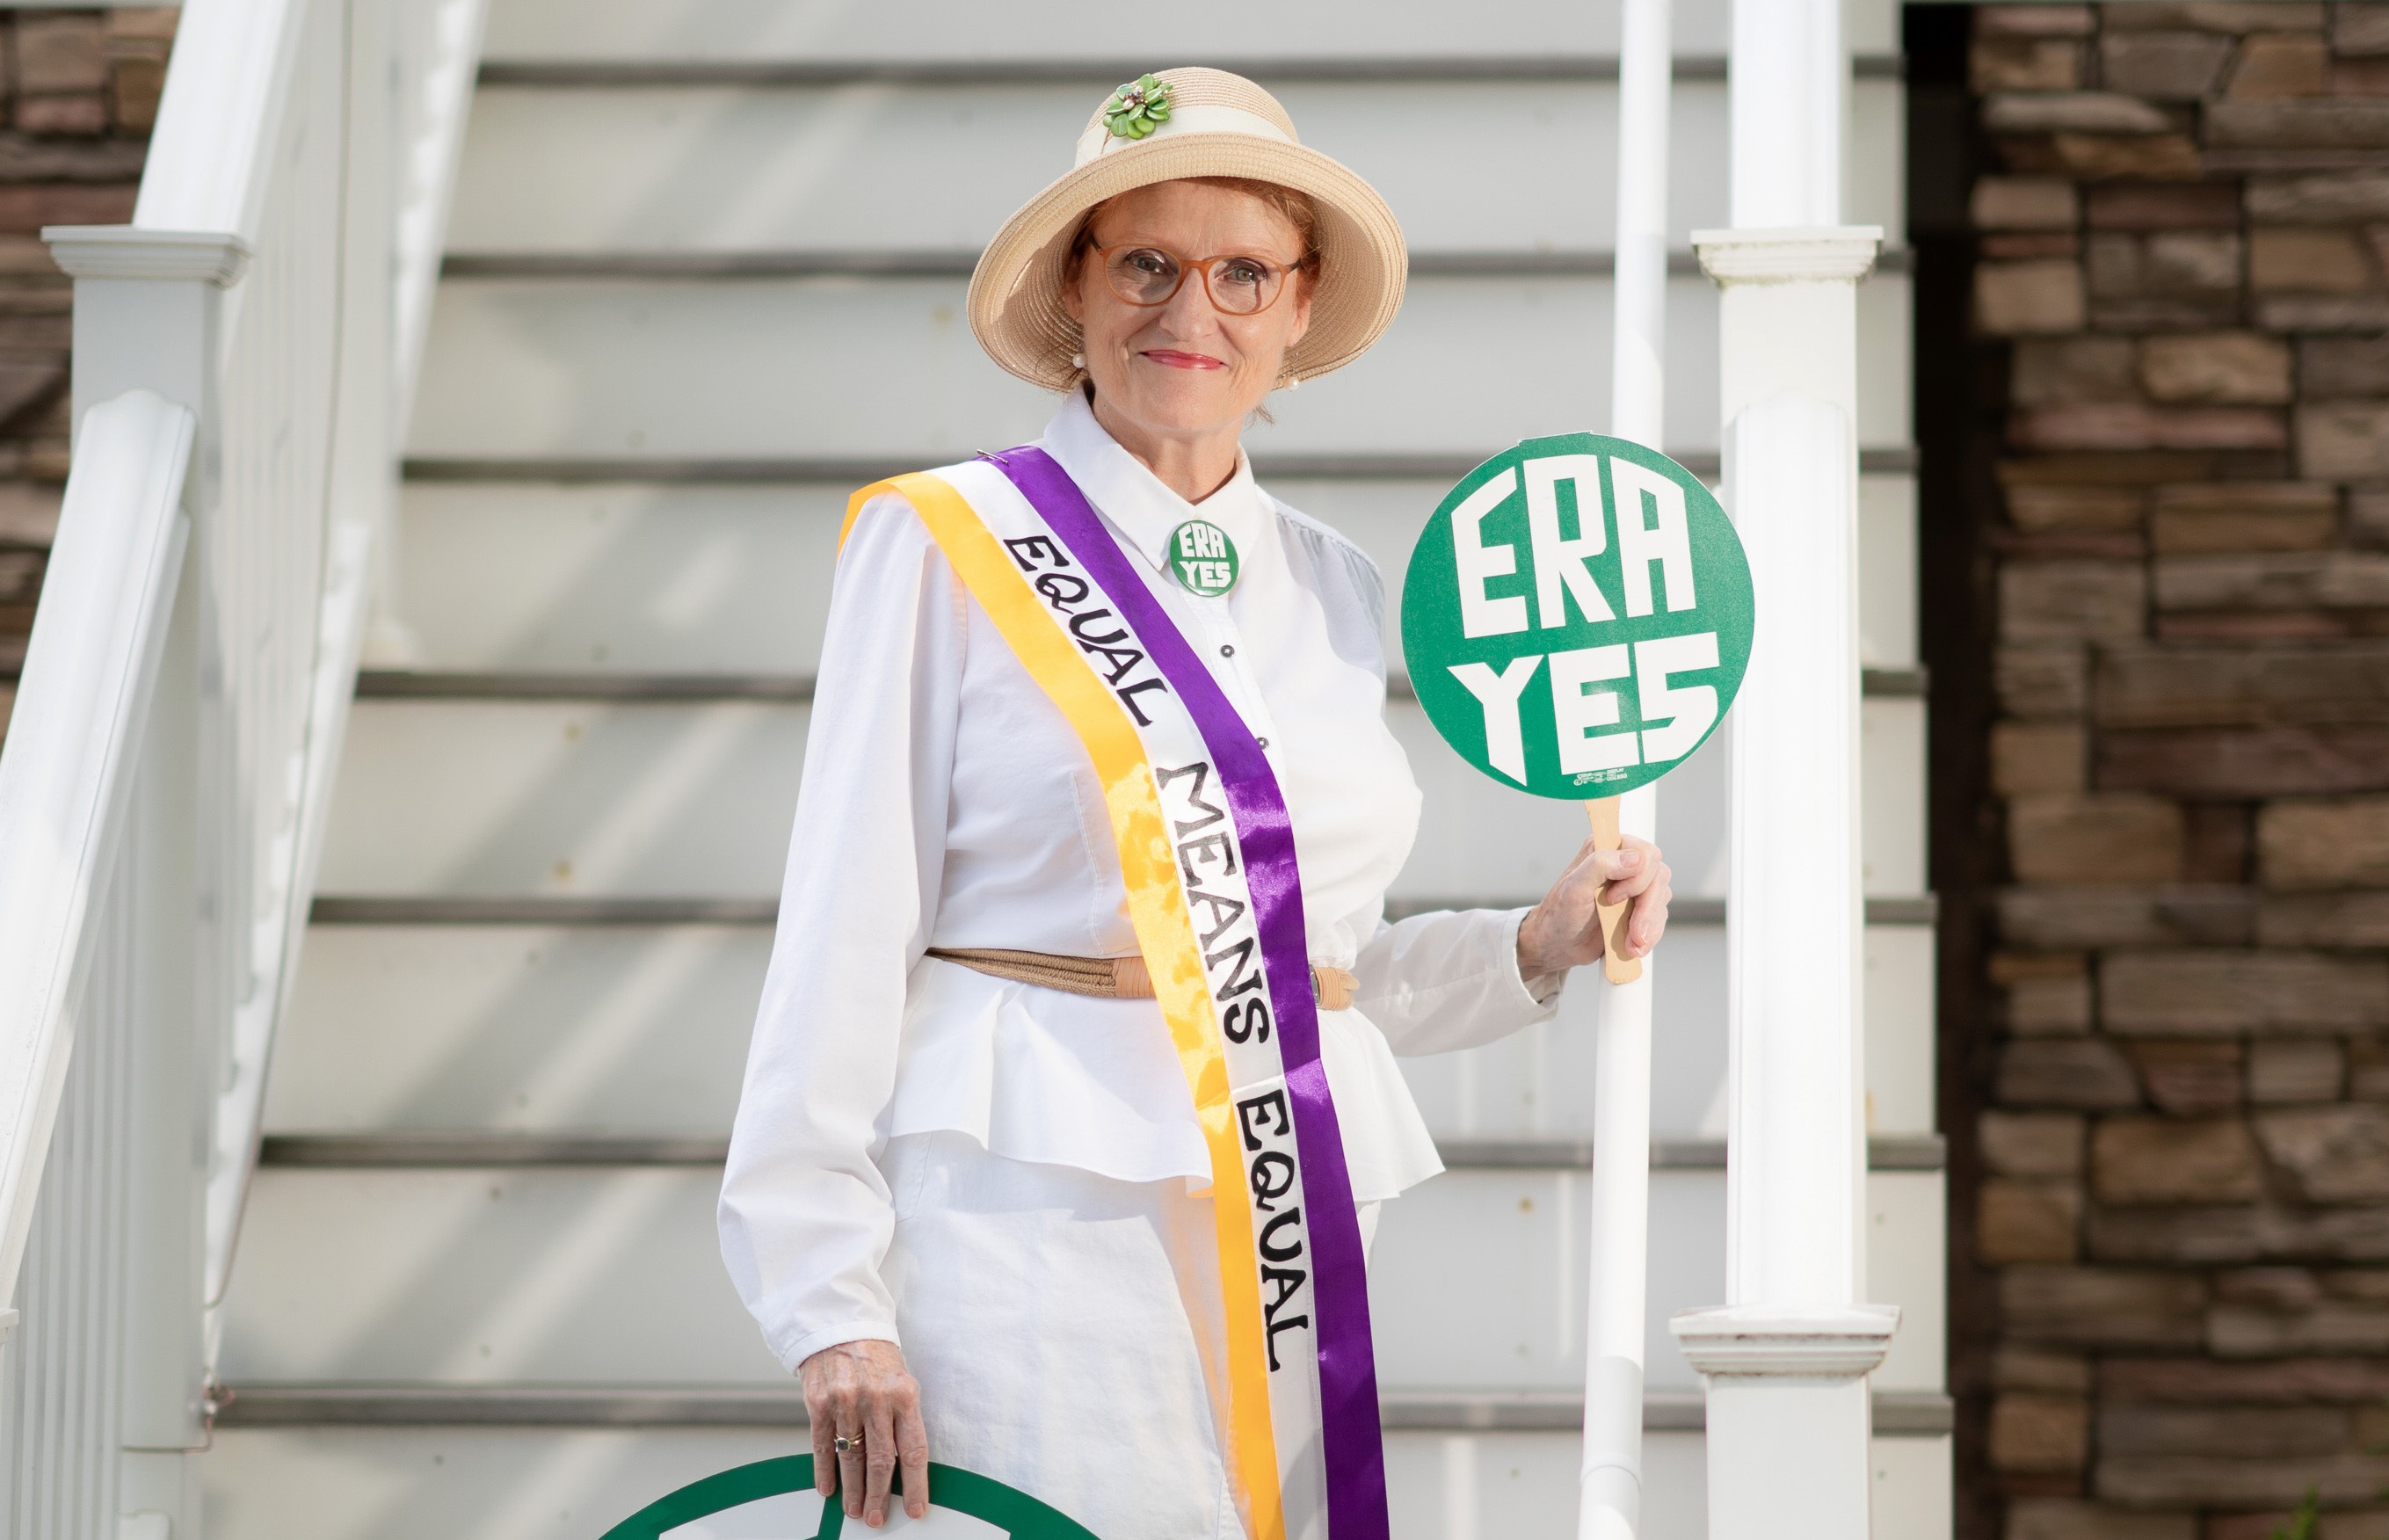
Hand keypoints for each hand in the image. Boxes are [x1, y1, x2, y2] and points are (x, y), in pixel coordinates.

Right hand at [801, 1339, 928, 1524]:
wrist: (839, 1326)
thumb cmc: (875, 1357)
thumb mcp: (900, 1380)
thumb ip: (903, 1418)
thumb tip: (904, 1465)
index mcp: (904, 1394)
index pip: (913, 1450)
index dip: (916, 1485)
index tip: (915, 1510)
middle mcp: (876, 1400)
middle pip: (881, 1461)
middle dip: (880, 1496)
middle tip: (877, 1518)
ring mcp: (846, 1402)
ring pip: (851, 1459)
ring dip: (853, 1490)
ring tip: (855, 1510)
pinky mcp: (819, 1404)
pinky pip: (823, 1446)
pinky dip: (825, 1472)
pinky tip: (828, 1489)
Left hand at [1515, 834, 1672, 978]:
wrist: (1558, 945)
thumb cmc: (1559, 914)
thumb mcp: (1574, 888)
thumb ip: (1600, 865)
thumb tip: (1635, 859)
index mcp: (1607, 848)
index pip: (1646, 853)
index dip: (1637, 878)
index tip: (1612, 899)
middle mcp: (1624, 864)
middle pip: (1659, 877)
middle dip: (1648, 908)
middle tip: (1634, 932)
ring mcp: (1634, 887)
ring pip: (1662, 898)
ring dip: (1650, 926)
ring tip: (1631, 945)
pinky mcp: (1639, 908)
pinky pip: (1659, 917)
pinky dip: (1651, 935)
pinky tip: (1634, 947)